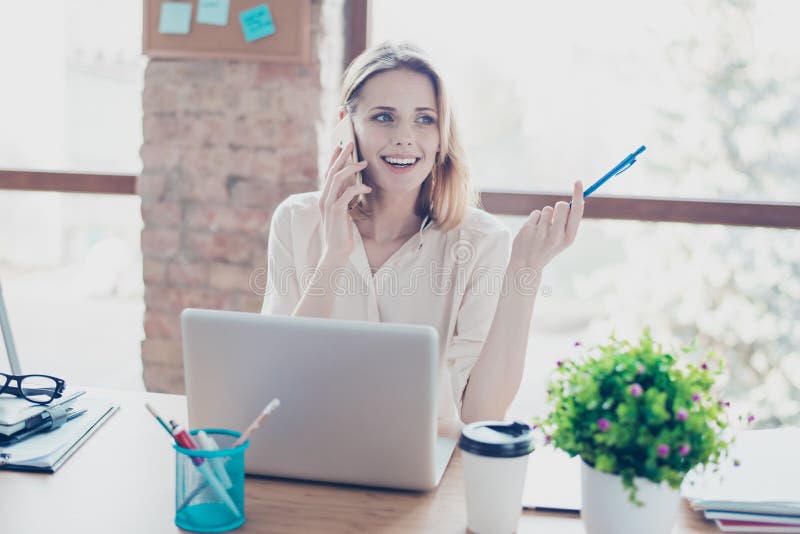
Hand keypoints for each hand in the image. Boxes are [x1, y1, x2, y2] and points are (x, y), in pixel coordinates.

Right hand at [317, 142, 370, 264]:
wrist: (335, 251)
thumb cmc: (341, 233)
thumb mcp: (342, 213)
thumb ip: (344, 200)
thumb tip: (354, 187)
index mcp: (324, 197)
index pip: (328, 173)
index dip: (334, 158)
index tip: (340, 145)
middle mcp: (324, 198)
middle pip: (332, 171)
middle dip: (342, 155)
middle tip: (351, 142)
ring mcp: (329, 204)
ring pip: (338, 178)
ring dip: (351, 168)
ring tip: (364, 162)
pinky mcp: (336, 211)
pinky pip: (348, 193)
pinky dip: (359, 188)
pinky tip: (368, 189)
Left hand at [510, 180, 583, 272]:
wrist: (527, 264)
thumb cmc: (548, 248)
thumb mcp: (563, 239)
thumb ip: (569, 222)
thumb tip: (580, 200)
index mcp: (569, 238)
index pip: (576, 211)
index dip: (578, 195)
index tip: (578, 181)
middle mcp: (556, 236)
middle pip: (562, 205)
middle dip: (559, 206)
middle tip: (555, 216)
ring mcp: (541, 233)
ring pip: (547, 209)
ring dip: (545, 215)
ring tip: (542, 229)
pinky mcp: (528, 229)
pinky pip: (536, 213)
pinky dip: (535, 219)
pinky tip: (533, 231)